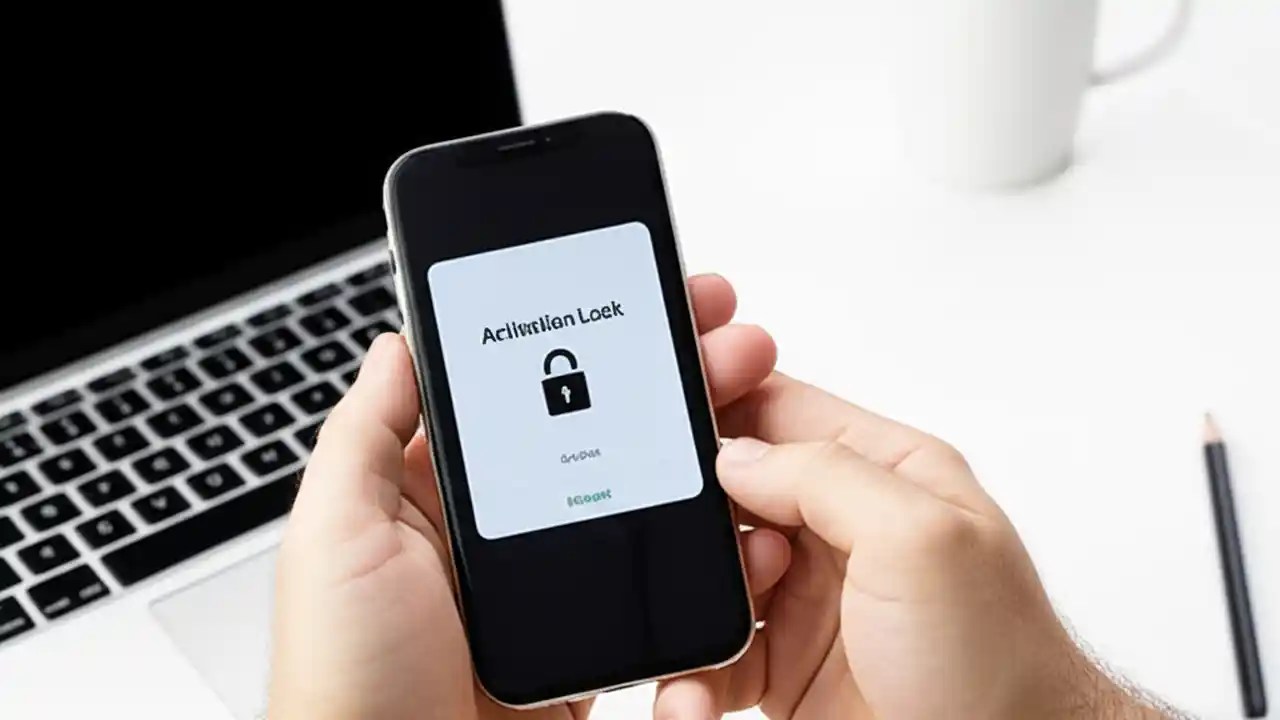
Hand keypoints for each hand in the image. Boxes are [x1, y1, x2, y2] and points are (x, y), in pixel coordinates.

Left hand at [266, 275, 788, 719]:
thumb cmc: (348, 681)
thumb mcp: (336, 538)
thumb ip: (365, 438)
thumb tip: (396, 343)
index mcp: (442, 495)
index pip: (529, 393)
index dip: (593, 342)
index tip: (654, 303)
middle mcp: (502, 534)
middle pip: (600, 435)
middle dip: (670, 381)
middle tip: (730, 340)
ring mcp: (552, 588)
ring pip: (639, 502)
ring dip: (699, 457)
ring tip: (754, 411)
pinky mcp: (590, 643)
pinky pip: (653, 586)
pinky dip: (701, 553)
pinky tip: (740, 516)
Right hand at [654, 374, 1172, 719]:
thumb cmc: (997, 667)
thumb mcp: (921, 540)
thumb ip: (825, 476)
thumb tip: (734, 454)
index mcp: (882, 473)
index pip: (780, 407)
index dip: (718, 399)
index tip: (661, 417)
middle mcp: (839, 529)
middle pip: (728, 490)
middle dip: (693, 516)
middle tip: (690, 552)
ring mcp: (805, 599)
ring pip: (707, 574)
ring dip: (688, 600)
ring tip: (705, 635)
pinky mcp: (779, 668)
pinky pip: (706, 654)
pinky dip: (688, 672)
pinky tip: (695, 691)